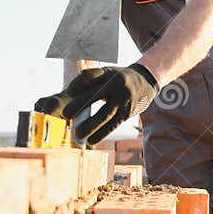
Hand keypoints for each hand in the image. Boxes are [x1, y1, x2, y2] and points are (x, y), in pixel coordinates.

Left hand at [34, 63, 158, 143]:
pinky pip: (113, 125)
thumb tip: (70, 91)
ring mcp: (123, 100)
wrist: (147, 81)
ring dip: (91, 125)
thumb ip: (90, 79)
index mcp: (108, 73)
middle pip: (97, 95)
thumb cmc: (118, 78)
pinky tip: (91, 141)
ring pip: (105, 114)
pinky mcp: (127, 113)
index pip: (91, 76)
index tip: (69, 92)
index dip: (80, 83)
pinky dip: (102, 133)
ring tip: (78, 134)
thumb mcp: (107, 72)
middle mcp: (116, 85)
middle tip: (65, 114)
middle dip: (81, 104)